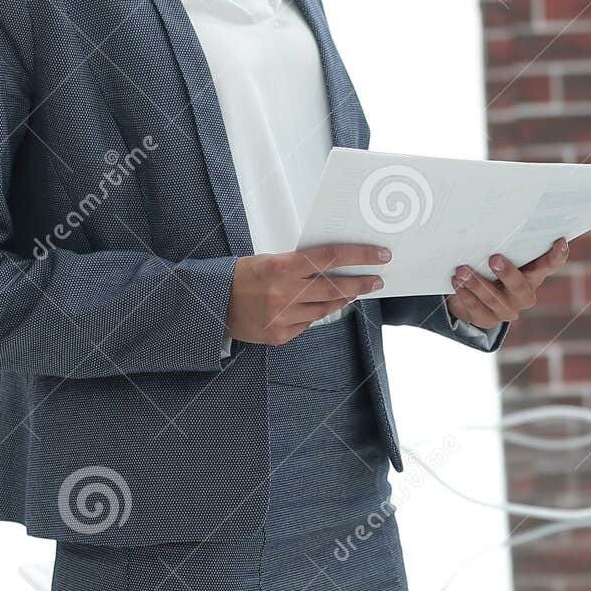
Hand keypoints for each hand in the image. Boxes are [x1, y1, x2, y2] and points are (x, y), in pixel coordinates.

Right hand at [225, 242, 388, 345]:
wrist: (211, 304)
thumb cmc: (240, 276)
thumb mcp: (269, 259)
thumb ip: (300, 264)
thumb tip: (334, 264)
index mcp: (281, 267)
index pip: (330, 257)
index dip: (359, 255)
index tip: (379, 255)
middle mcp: (284, 293)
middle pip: (335, 286)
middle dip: (361, 282)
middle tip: (377, 279)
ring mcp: (282, 317)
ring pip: (325, 308)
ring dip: (343, 298)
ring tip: (354, 291)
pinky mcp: (279, 335)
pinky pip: (308, 323)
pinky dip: (315, 313)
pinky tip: (317, 306)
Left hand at [445, 237, 570, 326]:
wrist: (470, 295)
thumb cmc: (489, 266)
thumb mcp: (500, 254)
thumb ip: (504, 245)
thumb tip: (493, 222)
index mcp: (533, 275)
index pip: (551, 265)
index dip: (557, 256)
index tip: (560, 241)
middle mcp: (524, 295)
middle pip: (521, 287)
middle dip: (507, 273)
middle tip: (494, 258)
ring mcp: (507, 310)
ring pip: (495, 299)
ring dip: (477, 283)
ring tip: (462, 270)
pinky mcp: (488, 320)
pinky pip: (478, 309)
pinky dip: (466, 295)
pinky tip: (457, 282)